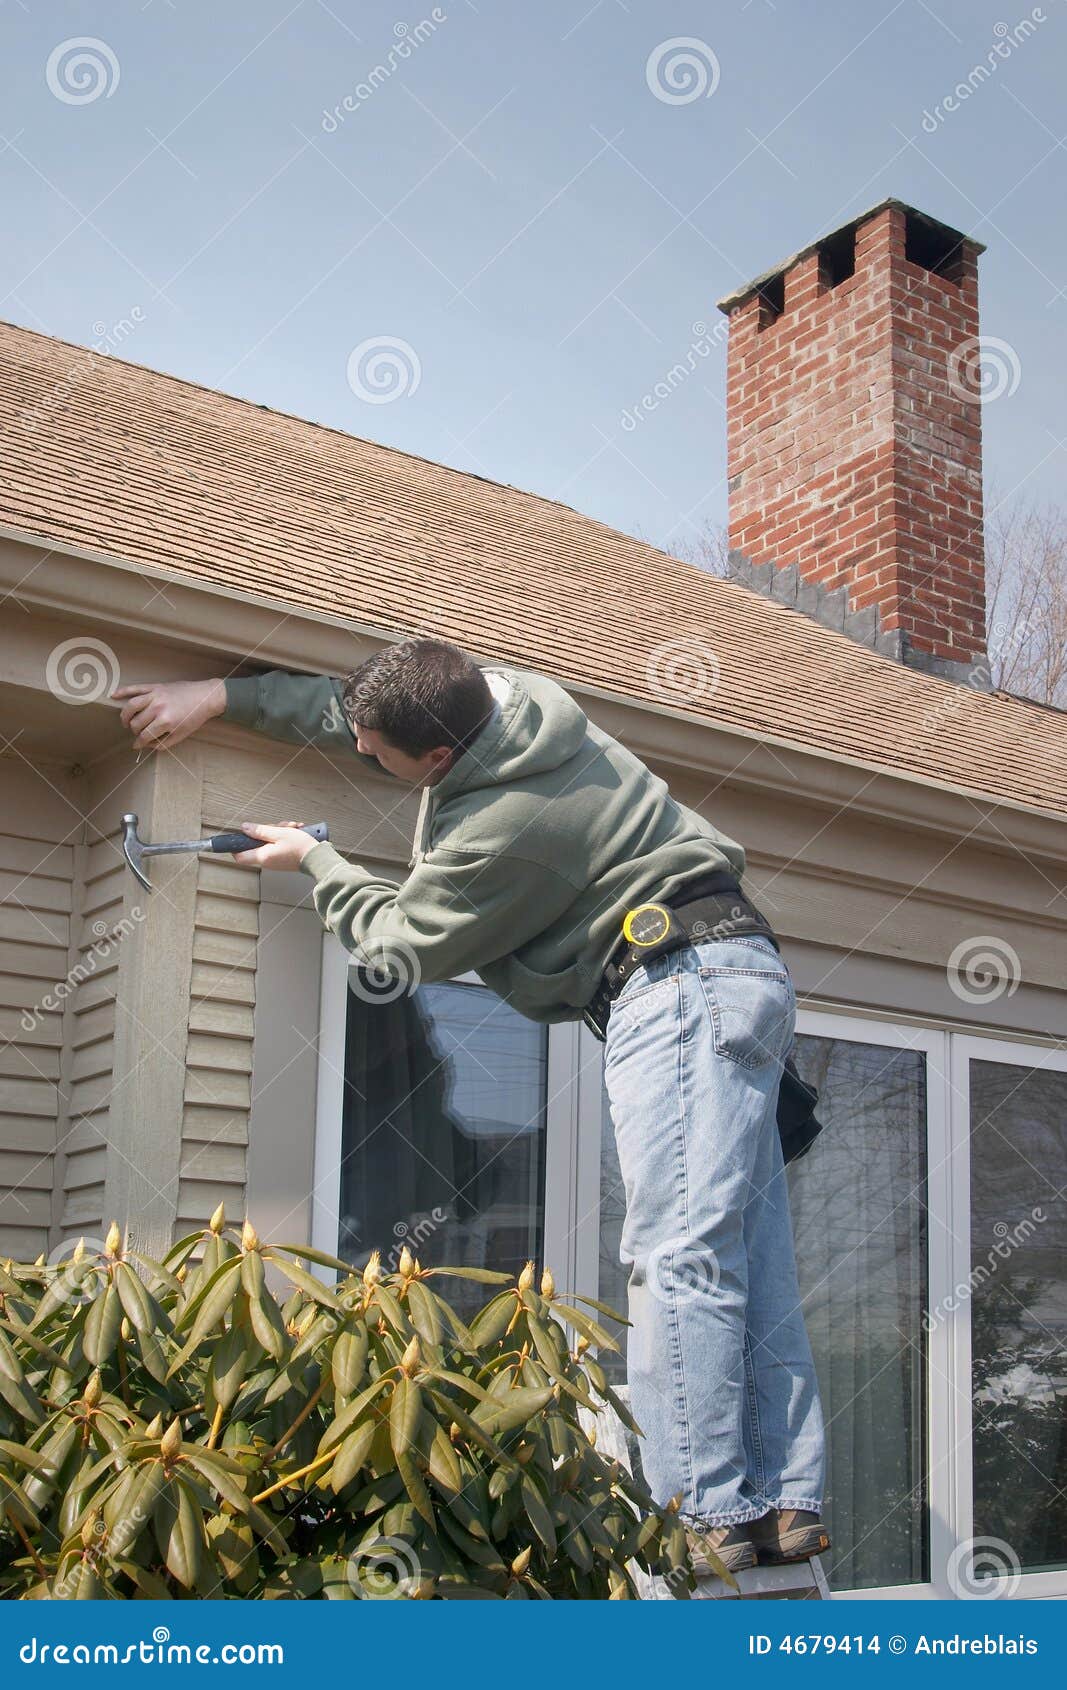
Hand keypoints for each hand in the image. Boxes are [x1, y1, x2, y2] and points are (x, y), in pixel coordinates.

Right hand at [111, 679, 225, 751]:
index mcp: (165, 721)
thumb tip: (148, 746)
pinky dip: (123, 691)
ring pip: (131, 707)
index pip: (144, 735)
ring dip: (125, 716)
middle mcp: (157, 708)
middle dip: (134, 731)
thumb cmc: (195, 717)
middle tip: (138, 733)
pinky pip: (135, 688)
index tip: (137, 746)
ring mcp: (155, 695)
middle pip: (136, 723)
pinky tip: (113, 696)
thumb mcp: (181, 735)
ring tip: (126, 722)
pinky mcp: (155, 686)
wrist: (205, 697)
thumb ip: (164, 743)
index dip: (139, 743)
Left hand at [236, 821, 317, 871]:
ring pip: (267, 843)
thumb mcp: (279, 833)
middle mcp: (266, 861)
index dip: (235, 847)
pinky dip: (282, 837)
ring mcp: (274, 860)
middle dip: (264, 832)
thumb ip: (260, 831)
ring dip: (276, 832)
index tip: (238, 837)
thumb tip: (245, 828)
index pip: (239, 857)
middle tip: (276, 826)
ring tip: (290, 827)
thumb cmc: (300, 847)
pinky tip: (293, 830)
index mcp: (262, 856)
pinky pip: (275, 845)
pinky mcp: (281, 859)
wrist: (317, 857)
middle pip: (255, 845)